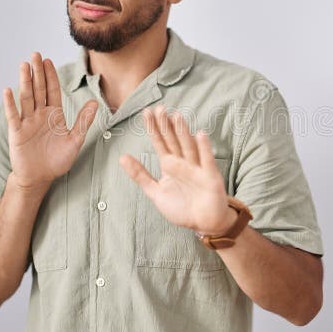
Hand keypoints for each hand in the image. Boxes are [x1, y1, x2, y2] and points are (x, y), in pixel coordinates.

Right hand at [3, 52, 98, 189]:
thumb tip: (95, 102)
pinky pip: (14, 116)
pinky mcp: (17, 133)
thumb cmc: (58, 160)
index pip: (52, 91)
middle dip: (37, 73)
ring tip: (24, 66)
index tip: (48, 61)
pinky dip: (10, 104)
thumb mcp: (75, 140)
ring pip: (26, 98)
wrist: (41, 178)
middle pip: (38, 90)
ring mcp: (27, 122)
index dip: (50, 76)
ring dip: (25, 82)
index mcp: (54, 115)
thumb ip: (83, 121)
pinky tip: (8, 90)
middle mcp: (39, 115)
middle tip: (36, 54)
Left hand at [119, 105, 237, 235]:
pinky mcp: (210, 176)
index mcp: (169, 164)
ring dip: (182, 132)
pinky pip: (206, 160)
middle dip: (166, 125)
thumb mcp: (156, 192)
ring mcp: (197, 168)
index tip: (146, 112)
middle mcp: (183, 162)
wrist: (203, 223)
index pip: (160, 142)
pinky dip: (204, 148)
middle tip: (159, 108)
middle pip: (173, 140)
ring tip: (176, 116)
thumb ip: (140, 175)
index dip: (153, 128)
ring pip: (188, 146)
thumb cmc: (181, 207)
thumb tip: (122, 157)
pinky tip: (200, 134)